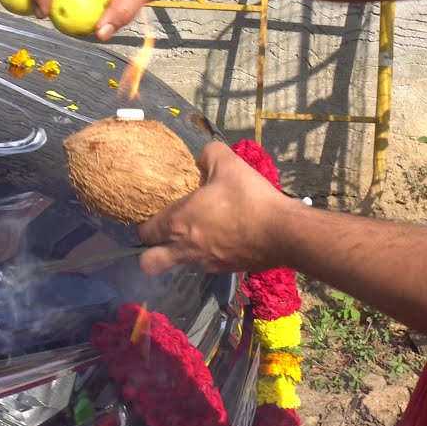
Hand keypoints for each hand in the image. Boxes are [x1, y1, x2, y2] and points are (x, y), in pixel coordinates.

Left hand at [137, 142, 297, 274]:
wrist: (283, 233)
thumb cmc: (249, 198)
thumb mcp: (229, 163)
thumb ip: (210, 154)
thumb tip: (203, 156)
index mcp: (178, 223)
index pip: (144, 231)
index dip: (145, 223)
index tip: (154, 214)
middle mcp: (184, 249)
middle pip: (149, 262)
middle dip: (150, 252)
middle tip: (164, 237)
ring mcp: (204, 263)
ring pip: (178, 264)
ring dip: (181, 253)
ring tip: (198, 234)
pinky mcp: (225, 270)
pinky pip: (205, 265)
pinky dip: (208, 254)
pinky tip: (224, 238)